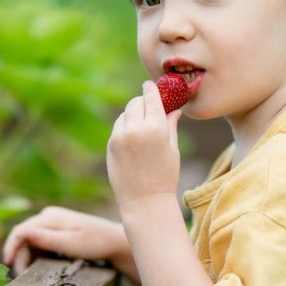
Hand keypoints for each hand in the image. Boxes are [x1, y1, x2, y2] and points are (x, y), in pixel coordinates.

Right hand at [1, 206, 133, 277]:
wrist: (114, 242)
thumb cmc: (96, 243)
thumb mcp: (72, 244)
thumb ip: (48, 239)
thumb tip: (25, 233)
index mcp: (49, 217)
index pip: (21, 231)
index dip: (11, 248)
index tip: (7, 266)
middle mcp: (48, 216)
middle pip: (24, 237)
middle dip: (20, 256)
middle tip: (21, 278)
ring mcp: (52, 222)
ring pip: (30, 240)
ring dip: (27, 257)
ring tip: (28, 275)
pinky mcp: (56, 230)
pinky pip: (39, 242)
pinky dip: (36, 254)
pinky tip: (38, 266)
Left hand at [107, 80, 183, 208]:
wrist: (144, 200)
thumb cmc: (165, 175)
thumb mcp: (172, 148)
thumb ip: (170, 124)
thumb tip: (174, 108)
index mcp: (157, 127)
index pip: (151, 97)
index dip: (150, 89)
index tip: (150, 85)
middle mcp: (137, 128)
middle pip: (136, 102)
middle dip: (142, 102)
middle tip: (148, 107)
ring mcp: (121, 136)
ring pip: (125, 113)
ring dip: (133, 114)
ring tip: (142, 127)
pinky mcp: (111, 144)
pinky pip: (118, 126)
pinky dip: (124, 126)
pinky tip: (133, 138)